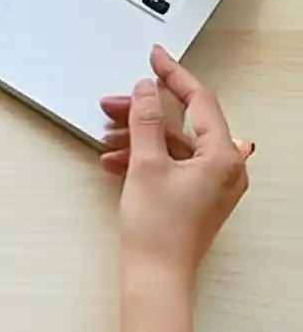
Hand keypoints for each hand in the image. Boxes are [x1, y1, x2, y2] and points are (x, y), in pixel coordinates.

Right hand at [99, 45, 250, 281]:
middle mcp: (224, 167)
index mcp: (222, 155)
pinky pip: (169, 162)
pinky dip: (143, 157)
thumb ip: (147, 119)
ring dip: (139, 135)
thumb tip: (147, 89)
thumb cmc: (158, 229)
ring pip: (173, 143)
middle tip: (114, 103)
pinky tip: (115, 160)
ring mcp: (210, 182)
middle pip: (183, 122)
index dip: (173, 75)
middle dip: (145, 111)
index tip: (155, 57)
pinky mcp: (195, 194)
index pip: (199, 100)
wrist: (155, 274)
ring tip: (108, 134)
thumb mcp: (146, 163)